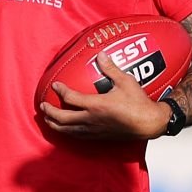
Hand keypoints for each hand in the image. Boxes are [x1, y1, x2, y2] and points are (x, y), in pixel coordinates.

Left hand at [38, 53, 170, 140]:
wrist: (149, 124)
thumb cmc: (139, 102)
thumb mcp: (125, 81)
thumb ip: (110, 68)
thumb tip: (101, 54)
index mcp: (96, 105)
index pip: (71, 98)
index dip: (60, 91)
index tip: (55, 86)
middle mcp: (91, 119)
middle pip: (63, 118)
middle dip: (50, 112)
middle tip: (42, 106)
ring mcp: (94, 130)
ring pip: (68, 130)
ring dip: (55, 124)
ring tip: (48, 120)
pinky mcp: (99, 137)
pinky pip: (78, 136)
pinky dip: (68, 132)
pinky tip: (65, 130)